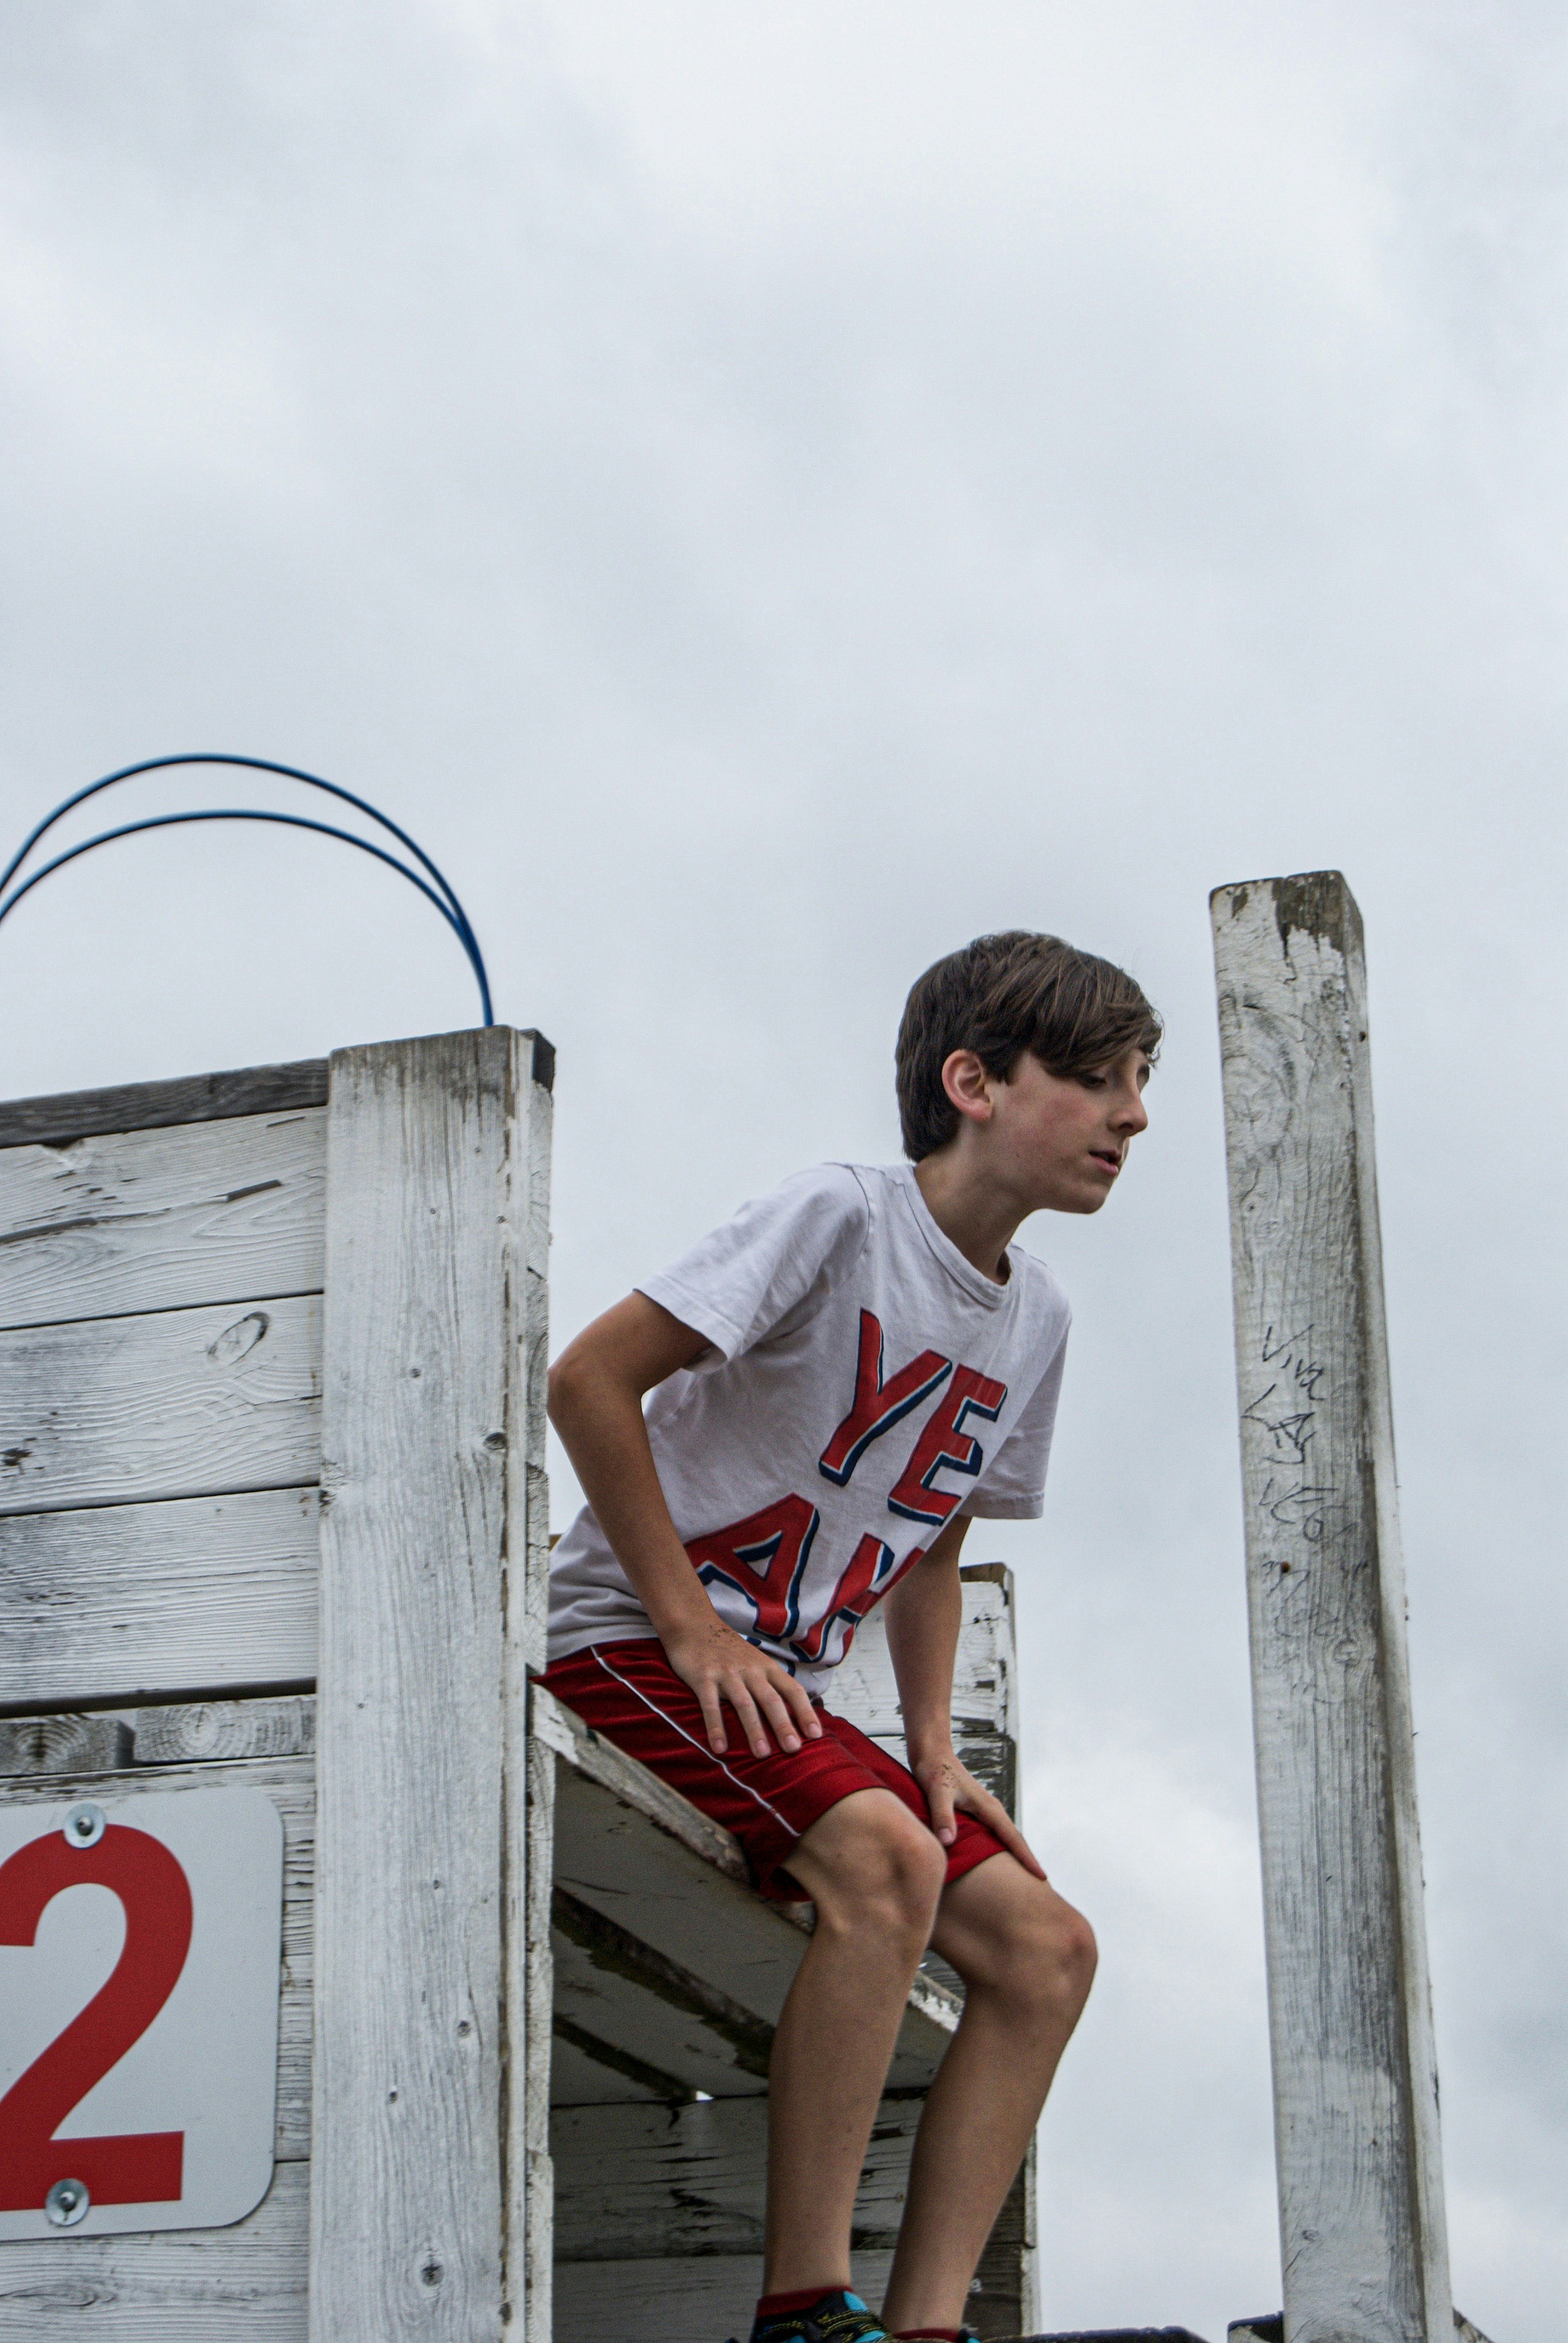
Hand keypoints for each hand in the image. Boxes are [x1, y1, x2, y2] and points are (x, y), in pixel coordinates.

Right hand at [660, 1612, 823, 1758]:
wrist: (694, 1626)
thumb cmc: (729, 1651)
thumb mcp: (755, 1662)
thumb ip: (771, 1684)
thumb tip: (794, 1714)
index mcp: (767, 1667)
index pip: (792, 1690)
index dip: (805, 1712)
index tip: (816, 1735)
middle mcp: (750, 1670)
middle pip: (771, 1699)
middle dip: (783, 1724)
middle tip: (793, 1749)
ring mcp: (727, 1673)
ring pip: (744, 1704)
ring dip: (754, 1729)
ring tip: (762, 1755)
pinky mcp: (703, 1677)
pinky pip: (711, 1705)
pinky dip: (716, 1727)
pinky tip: (719, 1748)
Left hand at [910, 1747, 1046, 1879]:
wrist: (932, 1752)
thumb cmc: (935, 1770)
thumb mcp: (937, 1793)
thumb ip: (942, 1816)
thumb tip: (948, 1843)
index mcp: (988, 1807)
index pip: (1012, 1838)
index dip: (1027, 1858)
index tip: (1042, 1877)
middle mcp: (991, 1809)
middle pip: (1014, 1840)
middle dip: (1027, 1861)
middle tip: (1042, 1886)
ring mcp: (984, 1810)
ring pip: (1005, 1837)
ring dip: (1016, 1855)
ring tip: (1024, 1876)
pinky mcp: (975, 1812)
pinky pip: (994, 1834)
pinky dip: (1001, 1847)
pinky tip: (997, 1858)